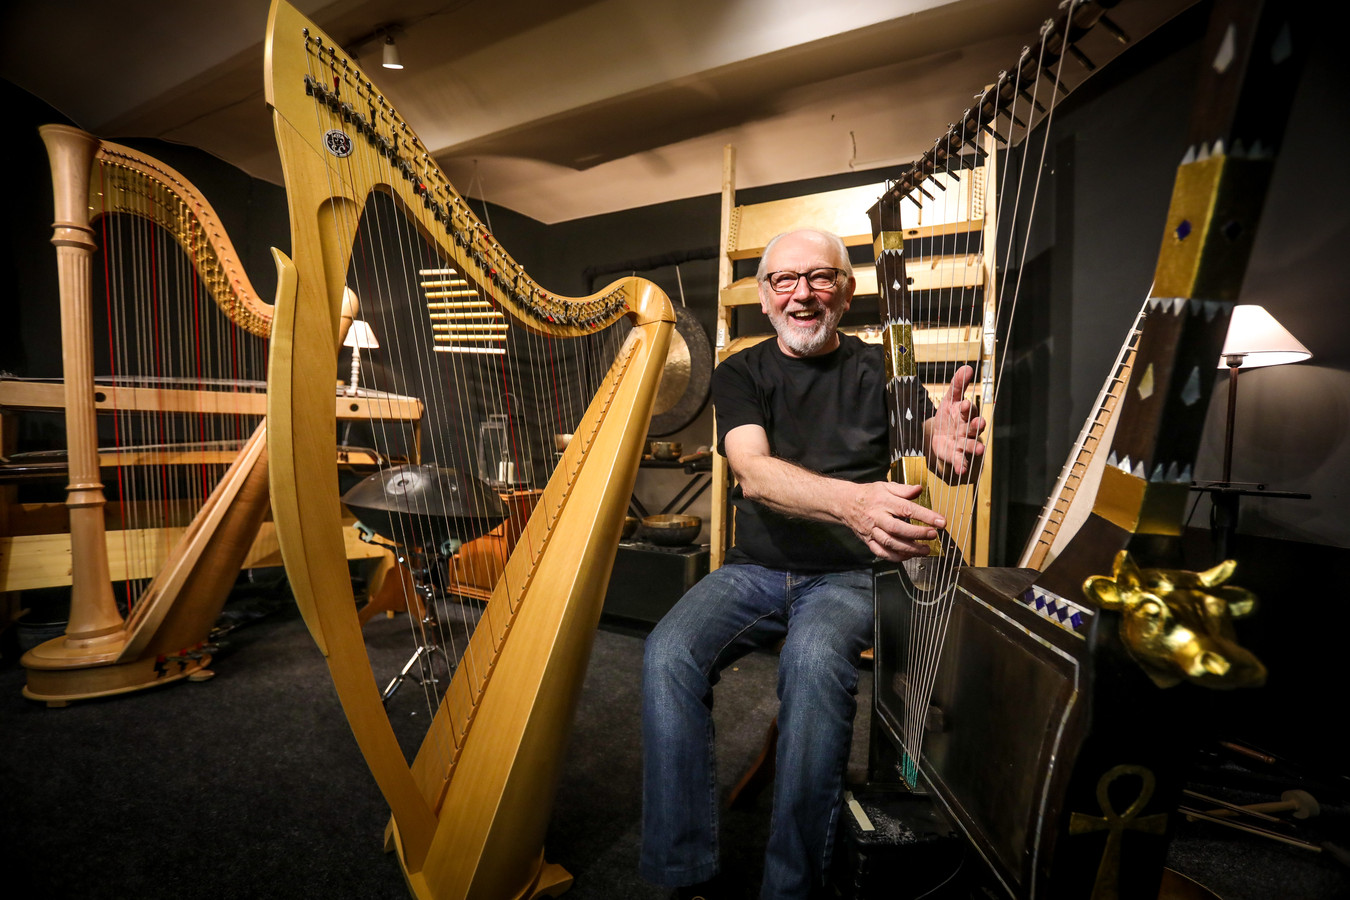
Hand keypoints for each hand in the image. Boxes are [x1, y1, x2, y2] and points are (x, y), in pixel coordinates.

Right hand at [845, 481, 945, 561]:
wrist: (845, 503)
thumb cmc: (869, 494)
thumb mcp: (885, 486)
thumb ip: (904, 490)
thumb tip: (919, 489)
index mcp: (883, 502)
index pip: (907, 509)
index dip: (926, 516)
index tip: (941, 522)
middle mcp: (877, 517)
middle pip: (898, 528)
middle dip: (917, 534)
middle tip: (933, 535)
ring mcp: (872, 531)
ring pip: (890, 543)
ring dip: (909, 549)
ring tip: (925, 550)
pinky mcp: (868, 541)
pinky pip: (882, 552)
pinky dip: (895, 557)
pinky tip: (908, 556)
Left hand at [926, 364, 985, 480]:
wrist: (939, 435)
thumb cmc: (949, 415)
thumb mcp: (950, 399)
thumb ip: (958, 384)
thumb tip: (968, 367)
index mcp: (966, 414)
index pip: (969, 410)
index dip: (968, 407)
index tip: (966, 404)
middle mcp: (968, 429)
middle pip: (974, 427)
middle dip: (977, 426)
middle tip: (979, 424)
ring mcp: (963, 443)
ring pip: (971, 445)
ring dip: (975, 447)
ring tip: (979, 450)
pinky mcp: (956, 455)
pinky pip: (961, 461)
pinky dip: (962, 465)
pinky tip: (962, 470)